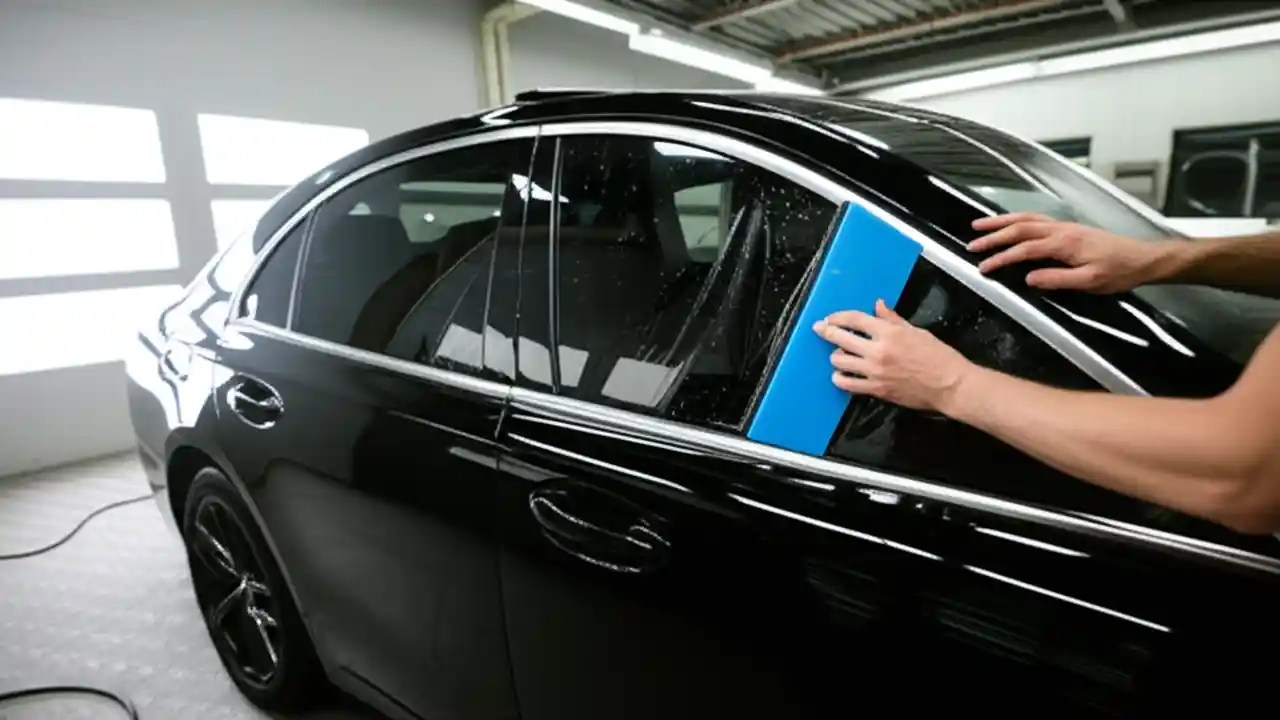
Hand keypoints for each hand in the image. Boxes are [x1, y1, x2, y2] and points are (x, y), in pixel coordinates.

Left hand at [813, 300, 975, 412]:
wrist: (949, 385)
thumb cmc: (938, 357)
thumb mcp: (916, 331)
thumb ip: (893, 320)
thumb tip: (879, 306)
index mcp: (889, 333)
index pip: (855, 319)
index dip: (838, 317)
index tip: (830, 318)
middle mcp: (878, 351)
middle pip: (841, 338)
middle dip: (826, 331)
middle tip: (819, 329)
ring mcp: (875, 372)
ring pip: (840, 362)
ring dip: (836, 356)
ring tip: (839, 355)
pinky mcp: (876, 390)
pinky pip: (848, 384)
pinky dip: (841, 379)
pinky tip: (840, 376)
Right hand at [969, 213, 1166, 292]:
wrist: (1142, 259)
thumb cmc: (1118, 272)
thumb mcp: (1090, 282)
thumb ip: (1058, 279)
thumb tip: (1029, 279)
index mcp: (1064, 243)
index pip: (1025, 249)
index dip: (1002, 257)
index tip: (984, 267)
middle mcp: (1061, 230)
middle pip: (1020, 228)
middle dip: (994, 235)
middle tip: (972, 244)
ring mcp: (1064, 226)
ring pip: (1027, 218)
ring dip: (1002, 221)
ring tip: (980, 225)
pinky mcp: (1068, 228)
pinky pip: (1036, 218)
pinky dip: (1017, 219)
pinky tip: (1010, 223)